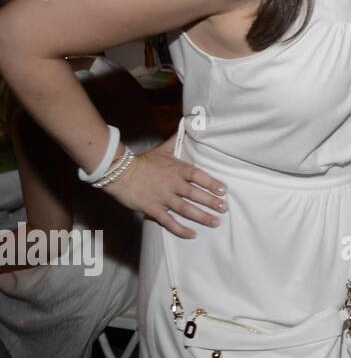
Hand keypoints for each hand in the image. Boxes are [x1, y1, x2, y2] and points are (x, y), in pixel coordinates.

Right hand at [102, 134, 227, 238]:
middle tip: (225, 209)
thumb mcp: (164, 149)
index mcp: (177, 169)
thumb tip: (188, 123)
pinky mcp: (153, 209)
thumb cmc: (144, 161)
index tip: (223, 191)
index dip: (212, 183)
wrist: (120, 172)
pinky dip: (181, 229)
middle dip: (211, 202)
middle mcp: (172, 184)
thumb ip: (178, 140)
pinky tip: (193, 234)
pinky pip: (169, 221)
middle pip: (195, 194)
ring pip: (186, 209)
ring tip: (216, 222)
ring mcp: (163, 198)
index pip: (199, 176)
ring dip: (202, 217)